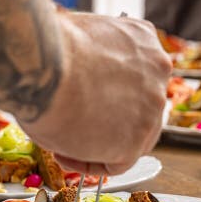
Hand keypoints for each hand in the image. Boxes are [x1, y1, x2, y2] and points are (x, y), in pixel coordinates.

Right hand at [21, 12, 171, 174]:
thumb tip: (80, 75)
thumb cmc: (49, 48)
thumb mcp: (82, 37)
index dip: (109, 96)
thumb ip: (95, 60)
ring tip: (62, 143)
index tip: (84, 101)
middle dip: (108, 123)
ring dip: (98, 145)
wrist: (43, 65)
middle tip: (76, 128)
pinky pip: (114, 164)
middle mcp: (157, 72)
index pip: (137, 79)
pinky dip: (88, 164)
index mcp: (145, 42)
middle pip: (139, 110)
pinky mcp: (135, 142)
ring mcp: (151, 109)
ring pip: (130, 140)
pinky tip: (62, 154)